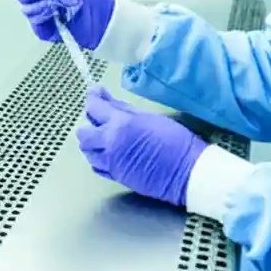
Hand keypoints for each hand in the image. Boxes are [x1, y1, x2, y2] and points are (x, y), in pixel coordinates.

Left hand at [75, 87, 207, 205]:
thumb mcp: (150, 117)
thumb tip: (109, 102)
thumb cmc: (175, 139)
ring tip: (104, 137)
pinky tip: (109, 153)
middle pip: (83, 133)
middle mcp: (110, 144)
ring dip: (92, 142)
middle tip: (99, 119)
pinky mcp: (116, 177)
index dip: (92, 98)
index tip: (96, 93)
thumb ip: (126, 109)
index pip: (94, 108)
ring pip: (87, 152)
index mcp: (120, 125)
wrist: (187, 171)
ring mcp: (111, 163)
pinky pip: (97, 167)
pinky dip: (98, 158)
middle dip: (88, 123)